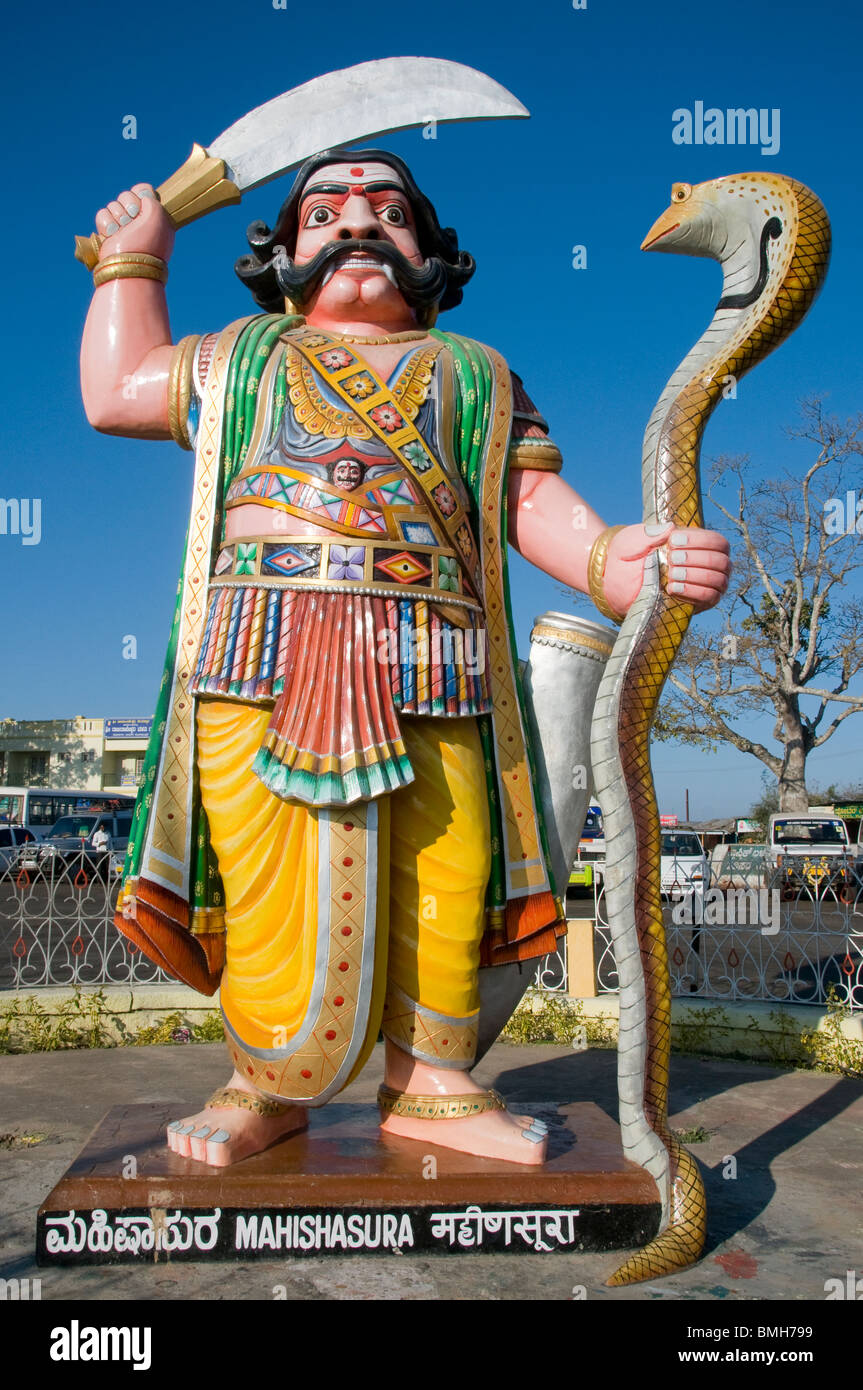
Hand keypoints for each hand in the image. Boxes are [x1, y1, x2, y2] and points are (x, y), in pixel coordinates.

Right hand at [94, 182, 174, 261]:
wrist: (130, 265)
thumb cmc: (147, 241)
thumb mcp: (158, 215)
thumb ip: (151, 198)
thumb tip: (139, 197)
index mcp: (155, 216)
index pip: (144, 190)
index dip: (141, 194)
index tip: (142, 204)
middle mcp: (140, 220)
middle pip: (126, 195)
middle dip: (128, 206)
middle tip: (133, 222)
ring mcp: (124, 227)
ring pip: (113, 205)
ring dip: (117, 216)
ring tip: (123, 232)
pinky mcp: (110, 233)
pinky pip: (102, 214)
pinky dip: (106, 223)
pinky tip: (112, 235)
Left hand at [604, 523, 730, 614]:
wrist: (613, 580)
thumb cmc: (627, 554)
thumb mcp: (635, 538)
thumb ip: (652, 532)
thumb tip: (672, 527)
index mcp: (697, 545)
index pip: (718, 542)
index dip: (701, 541)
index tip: (673, 541)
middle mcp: (706, 564)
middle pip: (722, 561)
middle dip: (698, 559)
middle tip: (671, 558)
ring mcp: (703, 585)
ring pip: (719, 579)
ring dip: (696, 575)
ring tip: (671, 573)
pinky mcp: (697, 604)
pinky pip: (710, 598)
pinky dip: (694, 591)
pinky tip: (672, 587)